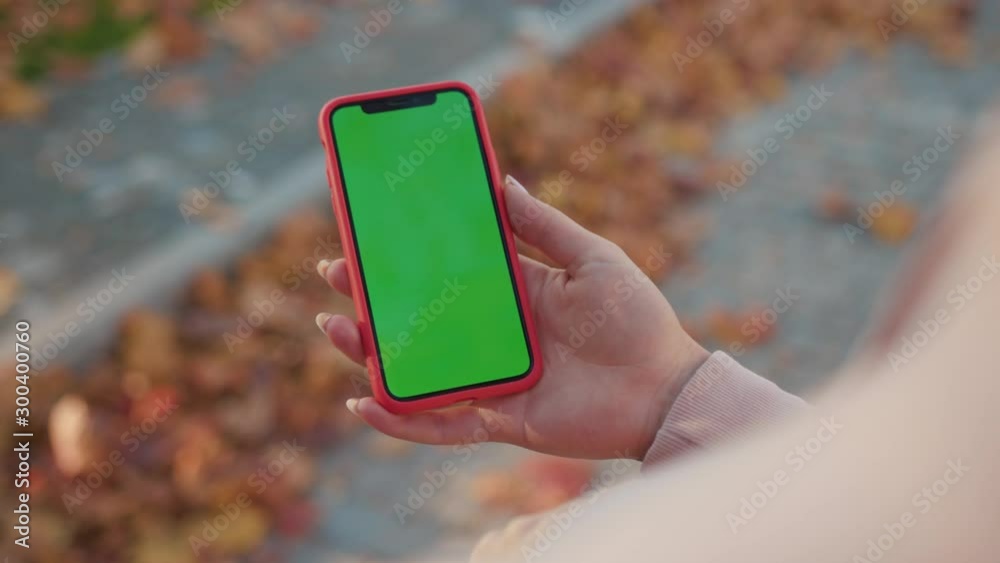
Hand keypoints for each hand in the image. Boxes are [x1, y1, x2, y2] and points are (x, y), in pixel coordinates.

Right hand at [315, 175, 708, 459]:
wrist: (665, 388)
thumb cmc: (636, 318)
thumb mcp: (592, 258)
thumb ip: (544, 225)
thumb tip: (502, 181)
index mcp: (513, 290)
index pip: (445, 267)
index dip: (405, 251)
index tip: (367, 228)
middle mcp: (494, 333)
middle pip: (417, 316)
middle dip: (369, 297)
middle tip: (333, 272)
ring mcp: (491, 377)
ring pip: (416, 368)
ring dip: (368, 353)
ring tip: (334, 328)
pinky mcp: (498, 419)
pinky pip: (440, 425)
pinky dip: (401, 420)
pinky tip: (363, 405)